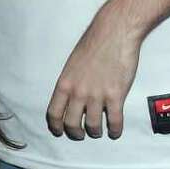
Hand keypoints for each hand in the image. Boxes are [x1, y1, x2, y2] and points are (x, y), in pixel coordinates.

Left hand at [46, 4, 142, 139]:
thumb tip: (71, 96)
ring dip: (95, 132)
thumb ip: (71, 82)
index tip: (60, 131)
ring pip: (92, 126)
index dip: (56, 126)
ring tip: (98, 132)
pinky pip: (114, 121)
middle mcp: (78, 93)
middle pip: (71, 124)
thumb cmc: (93, 44)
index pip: (54, 113)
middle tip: (80, 134)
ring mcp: (97, 95)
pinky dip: (114, 130)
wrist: (114, 33)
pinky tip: (114, 132)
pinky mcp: (115, 95)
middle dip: (75, 133)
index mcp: (64, 84)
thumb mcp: (72, 64)